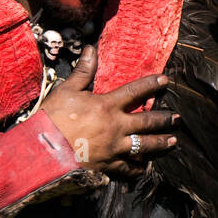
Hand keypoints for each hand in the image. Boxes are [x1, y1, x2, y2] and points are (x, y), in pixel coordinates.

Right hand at [40, 44, 177, 178]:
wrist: (40, 152)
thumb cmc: (51, 119)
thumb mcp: (66, 90)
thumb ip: (82, 71)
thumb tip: (91, 49)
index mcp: (107, 106)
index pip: (135, 92)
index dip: (151, 84)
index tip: (165, 81)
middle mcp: (116, 127)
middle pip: (147, 122)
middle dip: (164, 119)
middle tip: (177, 118)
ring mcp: (113, 149)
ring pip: (144, 146)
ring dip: (160, 143)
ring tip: (173, 142)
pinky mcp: (107, 167)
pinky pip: (128, 168)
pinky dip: (138, 168)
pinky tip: (145, 167)